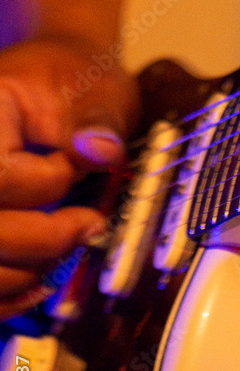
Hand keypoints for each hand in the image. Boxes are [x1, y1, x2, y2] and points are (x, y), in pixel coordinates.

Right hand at [0, 35, 138, 319]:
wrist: (55, 77)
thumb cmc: (74, 80)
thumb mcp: (96, 87)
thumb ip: (97, 121)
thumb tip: (99, 151)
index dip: (44, 184)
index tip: (75, 168)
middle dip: (38, 241)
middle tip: (88, 226)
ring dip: (22, 271)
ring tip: (66, 244)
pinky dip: (5, 293)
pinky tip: (38, 279)